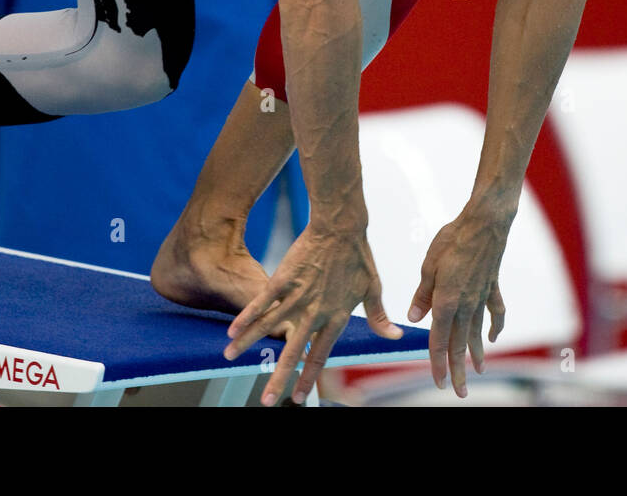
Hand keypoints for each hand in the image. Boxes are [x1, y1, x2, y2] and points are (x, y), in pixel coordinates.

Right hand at [224, 226, 401, 404]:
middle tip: (267, 401)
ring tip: (230, 358)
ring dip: (248, 343)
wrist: (341, 226)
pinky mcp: (284, 278)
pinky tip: (232, 330)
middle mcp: (315, 311)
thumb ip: (378, 317)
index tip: (299, 397)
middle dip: (279, 378)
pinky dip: (246, 316)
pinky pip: (262, 301)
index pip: (319, 355)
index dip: (308, 377)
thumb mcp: (373, 289)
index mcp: (336, 317)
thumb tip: (396, 336)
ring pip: (269, 325)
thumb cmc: (358, 256)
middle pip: (293, 351)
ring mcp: (298, 295)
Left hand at [407, 213, 509, 397]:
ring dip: (477, 354)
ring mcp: (481, 297)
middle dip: (458, 370)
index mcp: (446, 302)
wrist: (484, 224)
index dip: (436, 364)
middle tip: (459, 392)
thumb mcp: (428, 266)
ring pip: (477, 333)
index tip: (438, 382)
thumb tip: (415, 319)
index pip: (438, 341)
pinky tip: (493, 337)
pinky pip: (496, 311)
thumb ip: (422, 295)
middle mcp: (465, 305)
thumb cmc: (452, 240)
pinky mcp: (492, 287)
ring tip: (478, 372)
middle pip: (460, 344)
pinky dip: (495, 326)